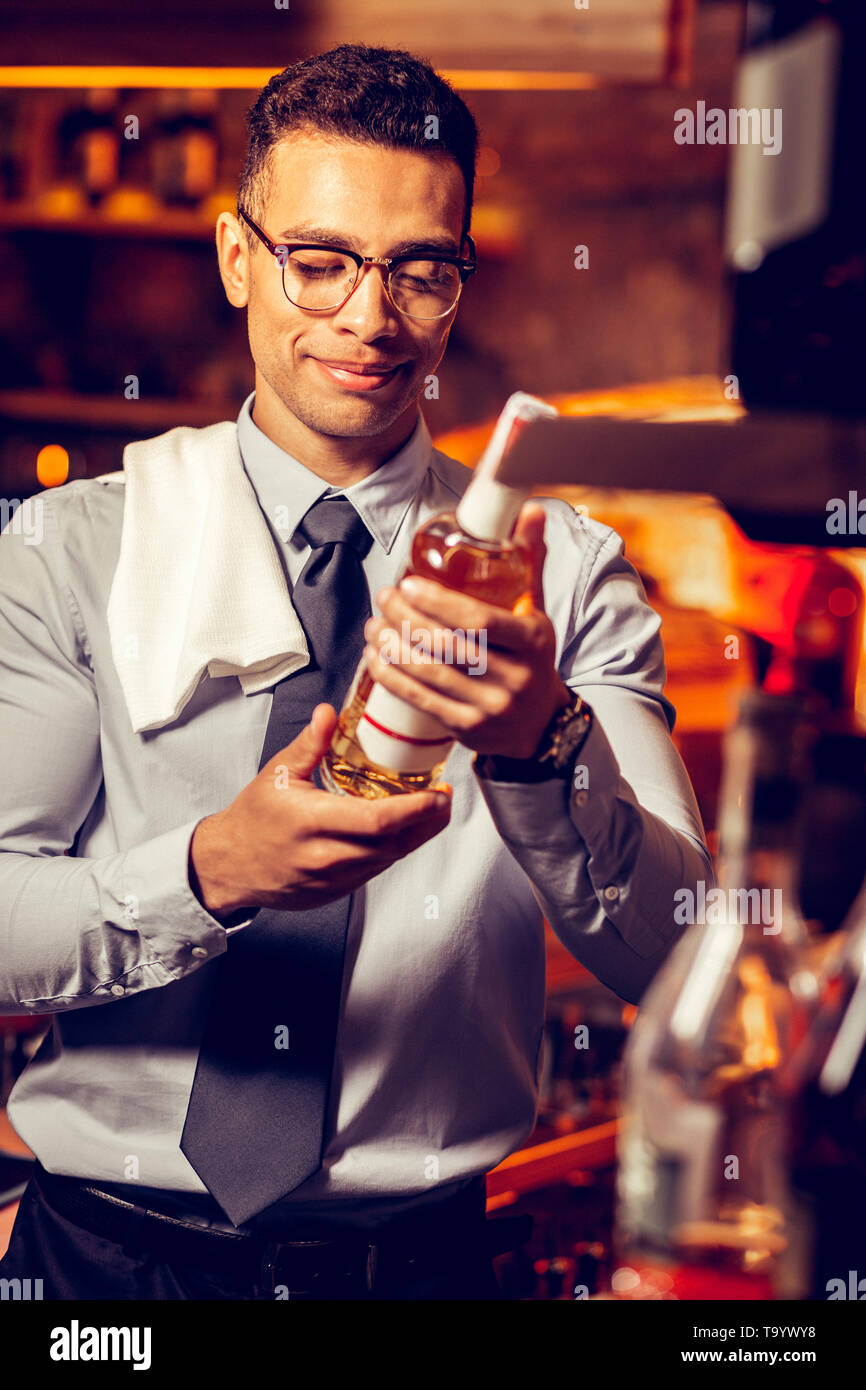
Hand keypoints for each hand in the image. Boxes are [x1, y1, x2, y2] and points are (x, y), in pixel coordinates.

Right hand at [189, 704, 451, 919]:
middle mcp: (325, 856)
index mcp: (313, 822)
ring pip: (388, 860)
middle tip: (443, 800)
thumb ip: (310, 743)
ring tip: (429, 812)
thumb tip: (329, 713)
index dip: (416, 809)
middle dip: (426, 823)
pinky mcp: (335, 893)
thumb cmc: (253, 819)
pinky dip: (392, 850)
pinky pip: (374, 871)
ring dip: (413, 837)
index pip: (378, 820)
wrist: (229, 865)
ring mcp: (332, 879)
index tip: (438, 794)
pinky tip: (400, 832)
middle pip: (393, 844)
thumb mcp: (278, 773)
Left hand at [363, 503, 571, 758]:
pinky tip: (375, 659)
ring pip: (430, 673)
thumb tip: (529, 509)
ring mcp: (491, 707)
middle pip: (448, 645)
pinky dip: (393, 678)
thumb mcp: (536, 611)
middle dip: (406, 618)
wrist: (540, 722)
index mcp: (533, 642)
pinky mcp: (469, 729)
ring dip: (392, 647)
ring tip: (373, 624)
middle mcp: (515, 677)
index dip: (439, 603)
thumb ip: (528, 561)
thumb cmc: (531, 657)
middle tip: (384, 597)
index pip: (481, 621)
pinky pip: (422, 701)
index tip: (409, 584)